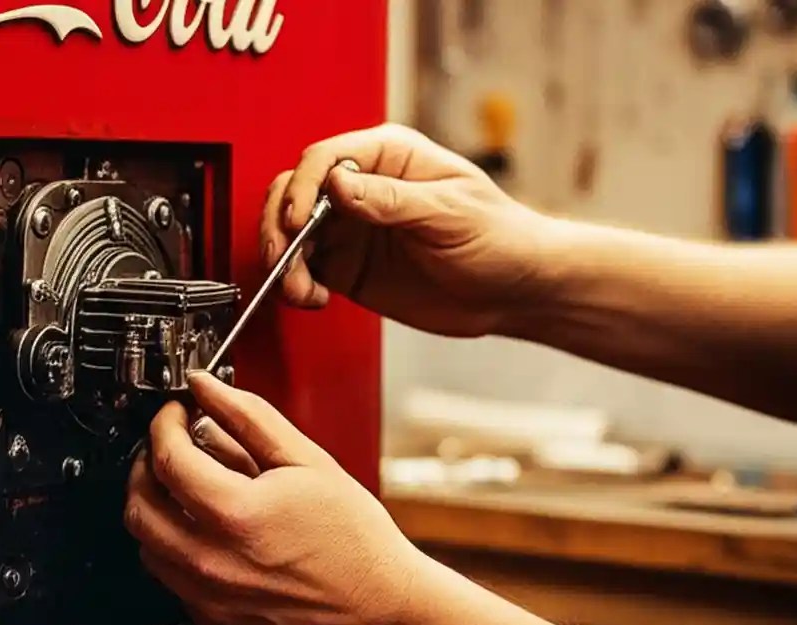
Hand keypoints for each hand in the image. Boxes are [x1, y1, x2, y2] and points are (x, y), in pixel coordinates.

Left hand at [124, 372, 426, 624]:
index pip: (167, 458)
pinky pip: (171, 580)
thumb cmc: (356, 541)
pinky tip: (208, 533)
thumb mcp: (308, 461)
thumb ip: (249, 417)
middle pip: (139, 504)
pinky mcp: (213, 623)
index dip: (164, 424)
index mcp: (236, 515)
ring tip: (188, 490)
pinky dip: (176, 550)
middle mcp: (213, 562)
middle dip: (146, 465)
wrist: (381, 611)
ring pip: (147, 546)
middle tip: (171, 447)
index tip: (175, 415)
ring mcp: (209, 599)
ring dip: (155, 509)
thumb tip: (208, 388)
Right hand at [262, 123, 553, 337]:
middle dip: (280, 225)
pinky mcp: (348, 266)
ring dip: (284, 260)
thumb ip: (391, 200)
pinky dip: (296, 284)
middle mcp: (362, 188)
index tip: (299, 220)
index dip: (303, 187)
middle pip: (294, 192)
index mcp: (389, 157)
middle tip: (285, 258)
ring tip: (300, 289)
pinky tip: (312, 297)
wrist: (515, 290)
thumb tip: (338, 184)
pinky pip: (304, 269)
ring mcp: (351, 228)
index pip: (325, 159)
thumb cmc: (499, 237)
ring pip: (291, 232)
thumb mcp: (449, 213)